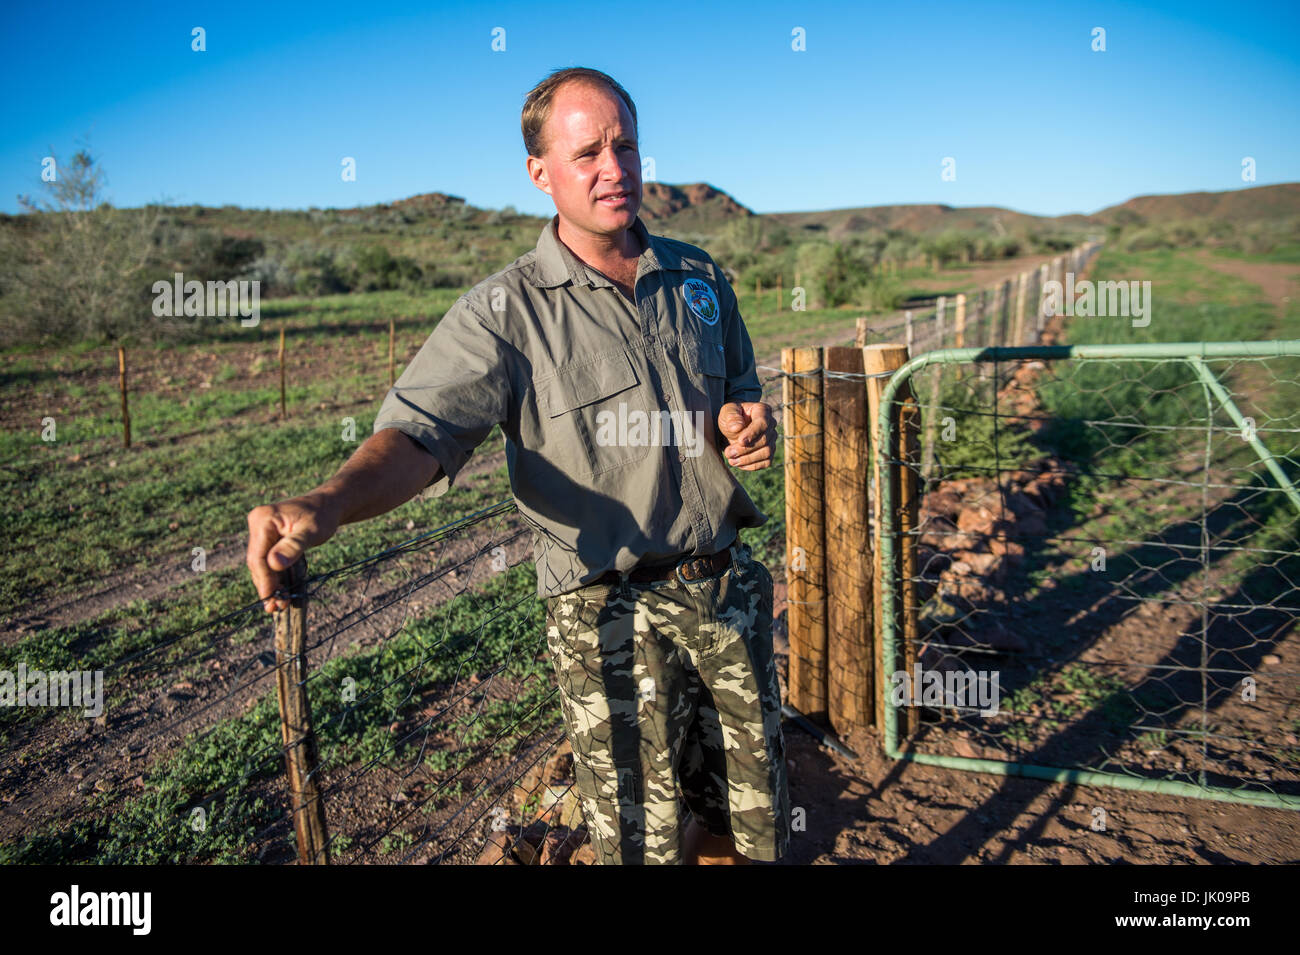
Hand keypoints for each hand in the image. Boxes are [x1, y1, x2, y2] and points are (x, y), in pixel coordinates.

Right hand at [245, 493, 339, 612]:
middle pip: (256, 562)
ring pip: (260, 563)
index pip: (257, 556)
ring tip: (279, 604)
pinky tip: (280, 591)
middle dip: (266, 585)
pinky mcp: (267, 537)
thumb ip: (293, 547)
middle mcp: (257, 523)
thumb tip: (274, 564)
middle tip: (276, 607)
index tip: (271, 599)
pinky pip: (267, 560)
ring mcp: (260, 530)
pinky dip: (273, 575)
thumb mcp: (311, 532)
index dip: (264, 580)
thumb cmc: (322, 516)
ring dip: (269, 584)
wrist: (328, 505)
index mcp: (263, 519)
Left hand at [717, 401, 775, 470]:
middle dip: (745, 449)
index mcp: (762, 411)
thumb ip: (731, 416)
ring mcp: (772, 439)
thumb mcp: (727, 412)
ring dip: (748, 459)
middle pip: (764, 440)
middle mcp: (771, 425)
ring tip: (731, 460)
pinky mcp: (769, 452)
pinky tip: (739, 464)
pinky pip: (766, 462)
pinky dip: (752, 466)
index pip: (763, 423)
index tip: (740, 441)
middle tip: (728, 453)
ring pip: (767, 453)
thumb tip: (737, 427)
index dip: (753, 433)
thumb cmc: (730, 418)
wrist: (732, 429)